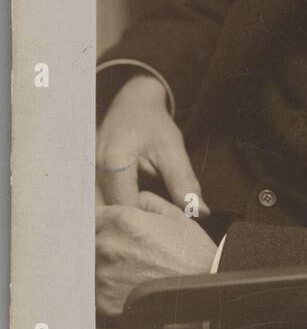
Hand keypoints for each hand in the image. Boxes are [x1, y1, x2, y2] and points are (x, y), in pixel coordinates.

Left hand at [95, 191, 217, 319]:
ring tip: (123, 275)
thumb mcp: (173, 215)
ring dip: (100, 270)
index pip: (90, 217)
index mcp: (119, 220)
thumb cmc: (192, 252)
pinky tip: (124, 291)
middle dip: (98, 247)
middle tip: (119, 256)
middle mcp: (105, 245)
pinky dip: (105, 293)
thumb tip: (132, 200)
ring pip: (88, 269)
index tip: (103, 231)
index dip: (98, 224)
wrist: (203, 289)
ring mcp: (102, 275)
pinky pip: (94, 295)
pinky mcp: (103, 302)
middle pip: (86, 243)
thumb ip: (145, 201)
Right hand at [96, 73, 208, 216]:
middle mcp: (91, 170)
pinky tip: (127, 210)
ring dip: (118, 219)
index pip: (126, 208)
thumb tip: (201, 212)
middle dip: (130, 223)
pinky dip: (109, 210)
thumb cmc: (153, 123)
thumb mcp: (173, 150)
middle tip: (152, 226)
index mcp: (114, 163)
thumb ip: (184, 183)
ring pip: (97, 211)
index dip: (145, 220)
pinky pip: (93, 202)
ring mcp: (83, 175)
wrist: (132, 102)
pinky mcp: (83, 178)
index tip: (163, 224)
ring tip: (139, 218)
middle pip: (106, 213)